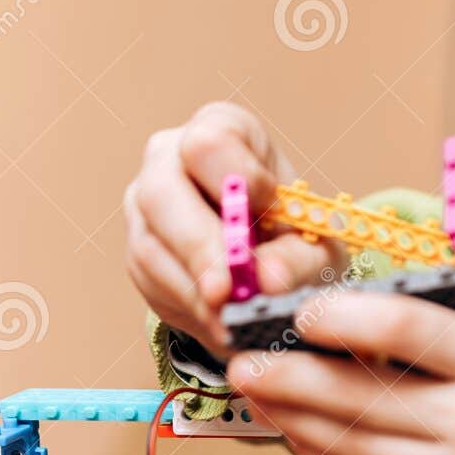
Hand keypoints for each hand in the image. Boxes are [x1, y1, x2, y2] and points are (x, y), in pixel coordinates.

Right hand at [124, 102, 345, 355]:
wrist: (274, 262)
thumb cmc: (298, 233)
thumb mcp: (316, 243)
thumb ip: (298, 258)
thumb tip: (266, 281)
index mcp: (223, 130)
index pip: (209, 143)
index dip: (236, 180)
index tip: (267, 209)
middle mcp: (170, 157)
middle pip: (162, 192)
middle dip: (199, 246)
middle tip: (227, 291)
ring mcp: (144, 203)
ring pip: (151, 244)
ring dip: (194, 289)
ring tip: (233, 320)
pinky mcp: (137, 249)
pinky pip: (151, 280)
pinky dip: (188, 307)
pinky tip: (220, 324)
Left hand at [227, 291, 454, 454]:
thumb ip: (454, 350)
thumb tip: (366, 333)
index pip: (405, 329)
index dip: (341, 317)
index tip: (303, 313)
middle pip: (360, 392)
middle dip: (290, 376)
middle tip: (248, 362)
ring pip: (351, 445)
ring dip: (297, 420)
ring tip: (267, 400)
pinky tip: (308, 443)